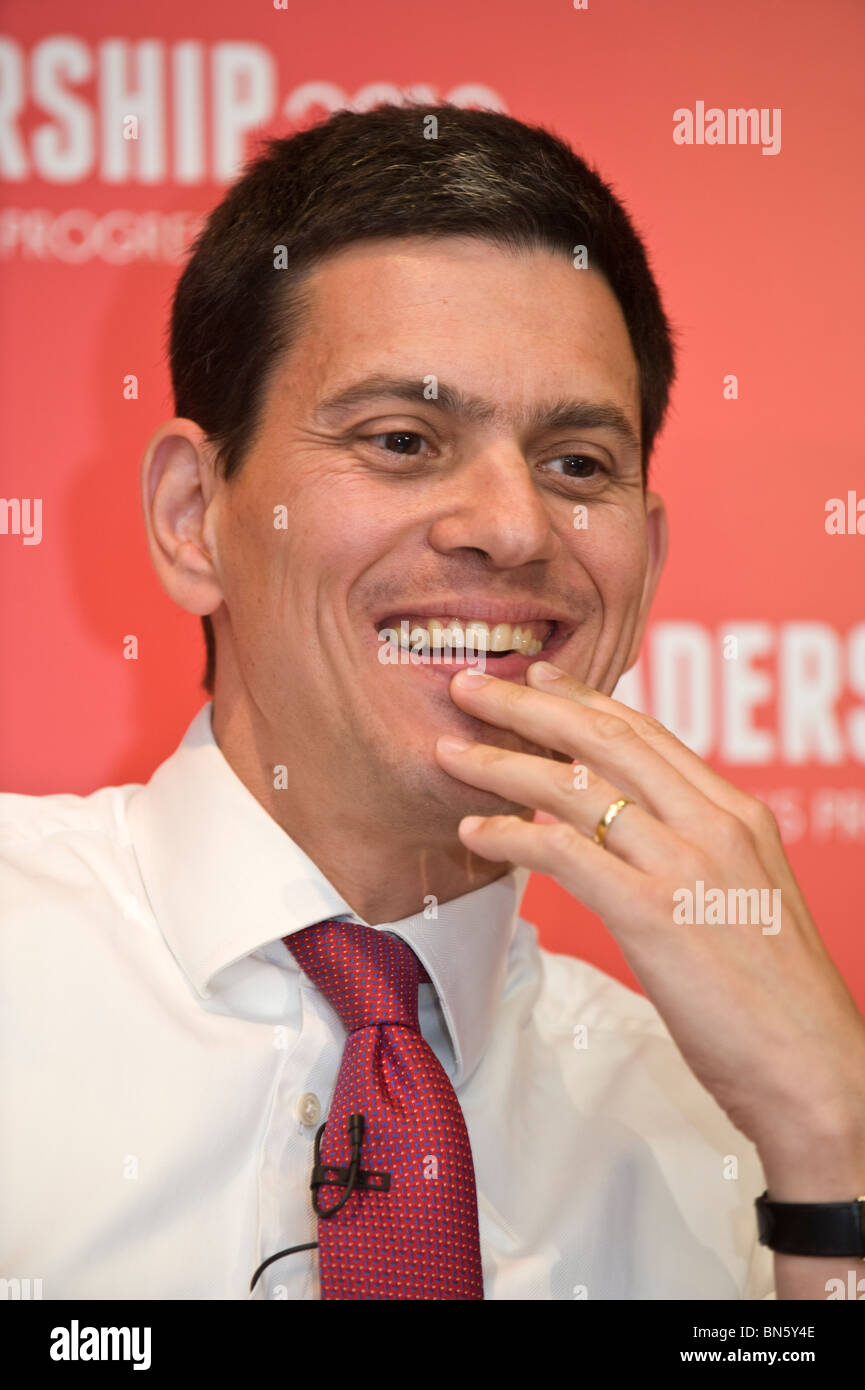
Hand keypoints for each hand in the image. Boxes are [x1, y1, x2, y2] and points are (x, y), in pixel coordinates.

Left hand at [435, 661, 864, 1196]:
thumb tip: (628, 832)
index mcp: (740, 814)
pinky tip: (474, 831)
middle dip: (529, 707)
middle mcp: (714, 824)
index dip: (585, 701)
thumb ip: (697, 853)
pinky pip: (563, 853)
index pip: (649, 734)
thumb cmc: (778, 998)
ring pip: (574, 788)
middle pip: (604, 741)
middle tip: (473, 687)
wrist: (815, 1069)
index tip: (539, 680)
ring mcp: (684, 864)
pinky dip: (510, 835)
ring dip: (501, 763)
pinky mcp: (653, 913)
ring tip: (450, 752)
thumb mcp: (748, 897)